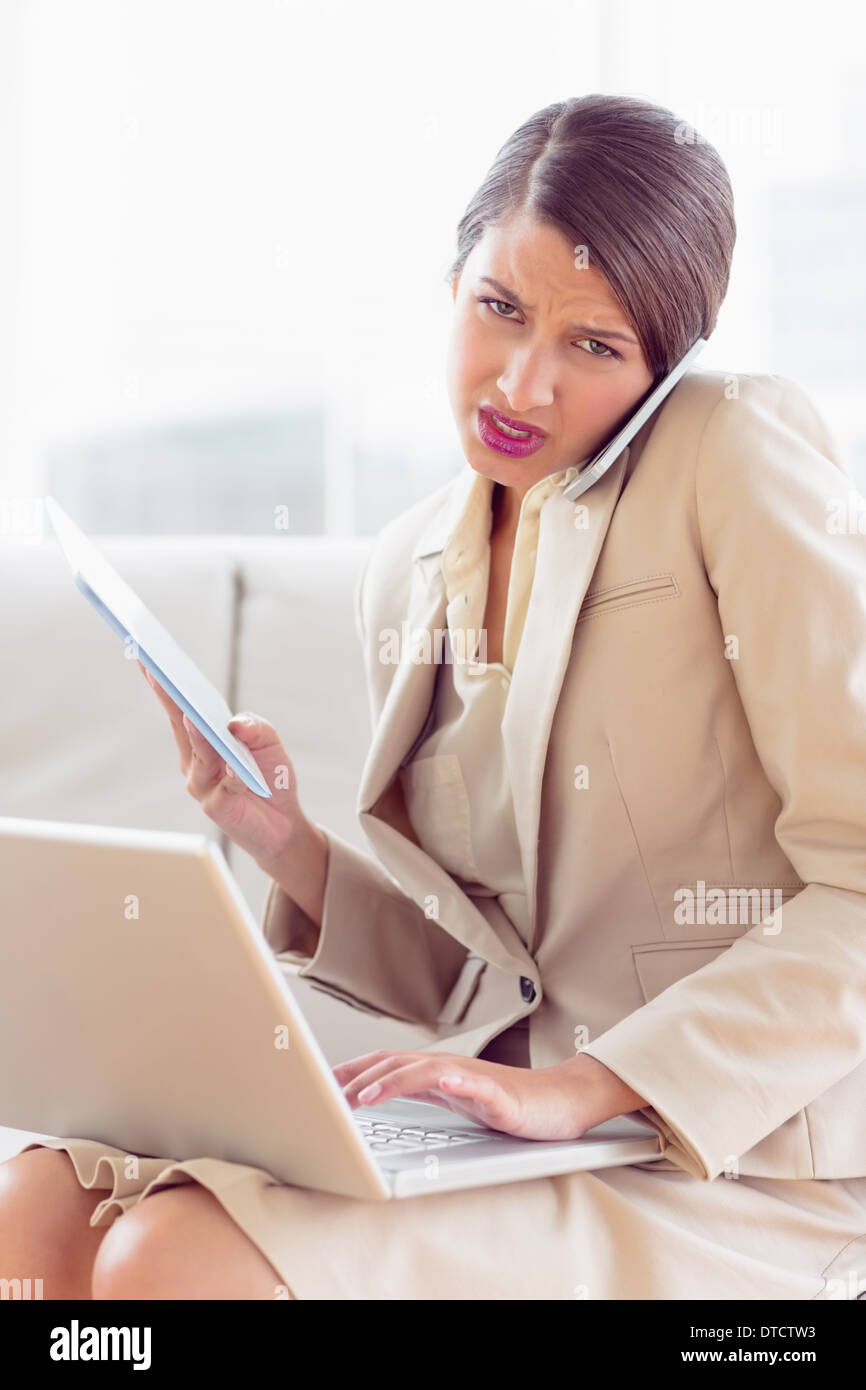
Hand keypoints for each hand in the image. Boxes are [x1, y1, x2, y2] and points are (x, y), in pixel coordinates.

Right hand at [136, 659, 314, 874]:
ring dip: (197, 735)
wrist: (284, 822)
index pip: (180, 708)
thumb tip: (236, 723)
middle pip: (181, 725)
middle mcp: (195, 761)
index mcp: (203, 740)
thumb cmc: (269, 777)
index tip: (148, 659)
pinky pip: (225, 785)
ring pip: (200, 755)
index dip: (164, 685)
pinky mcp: (217, 807)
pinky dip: (231, 773)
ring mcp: (202, 784)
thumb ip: (256, 727)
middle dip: (170, 699)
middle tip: (158, 673)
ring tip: (193, 715)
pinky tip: (235, 764)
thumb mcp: (269, 743)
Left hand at [334, 1048, 642, 1141]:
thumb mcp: (455, 1100)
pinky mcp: (501, 1095)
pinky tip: (445, 1084)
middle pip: (398, 1063)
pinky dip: (459, 1083)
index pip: (386, 1064)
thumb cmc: (508, 1105)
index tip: (320, 1082)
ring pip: (429, 1072)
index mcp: (437, 1072)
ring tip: (366, 1096)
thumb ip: (423, 1094)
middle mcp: (451, 1069)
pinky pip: (478, 1087)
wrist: (560, 1103)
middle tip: (327, 1095)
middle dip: (360, 1077)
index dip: (352, 1070)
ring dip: (395, 1081)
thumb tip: (379, 1098)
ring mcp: (475, 1080)